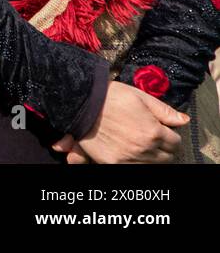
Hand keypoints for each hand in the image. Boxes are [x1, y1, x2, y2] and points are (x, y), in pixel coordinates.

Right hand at [50, 81, 188, 163]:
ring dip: (152, 157)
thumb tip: (184, 121)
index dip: (171, 135)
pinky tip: (130, 151)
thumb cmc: (111, 96)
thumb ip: (164, 111)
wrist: (81, 103)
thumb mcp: (140, 97)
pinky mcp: (114, 163)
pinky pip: (134, 169)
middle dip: (164, 147)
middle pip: (167, 157)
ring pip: (153, 166)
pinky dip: (136, 162)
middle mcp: (144, 148)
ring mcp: (129, 158)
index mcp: (154, 132)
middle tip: (153, 138)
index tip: (163, 130)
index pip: (176, 143)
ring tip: (141, 144)